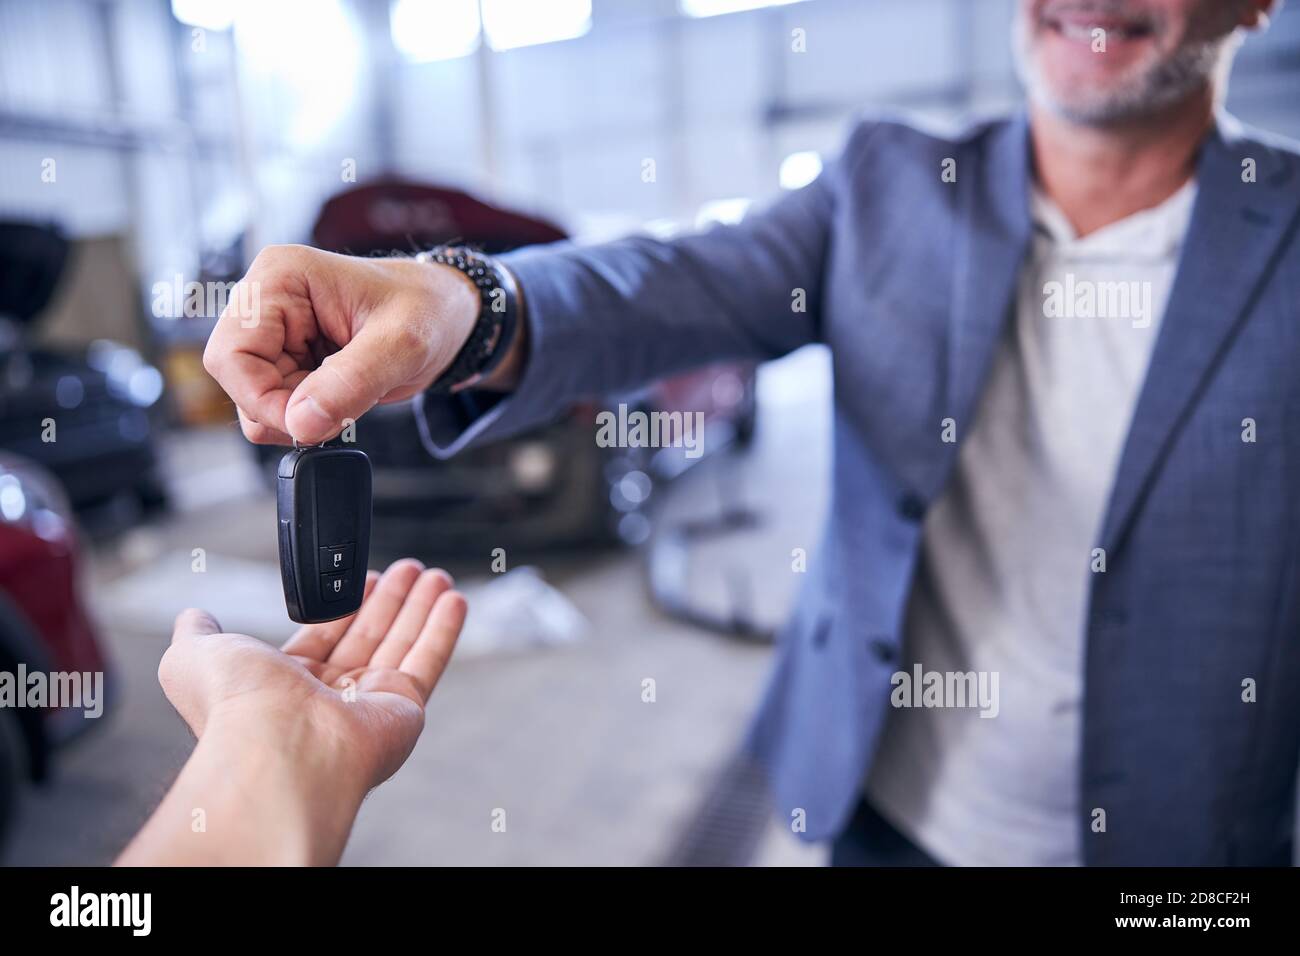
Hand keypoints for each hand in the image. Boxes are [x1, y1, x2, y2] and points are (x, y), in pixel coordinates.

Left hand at [160, 559, 465, 792]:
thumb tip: (193, 616)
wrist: (278, 746)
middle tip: (409, 569)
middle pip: (368, 636)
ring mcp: (370, 705)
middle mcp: (329, 697)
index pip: (323, 633)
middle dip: (390, 599)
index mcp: (283, 684)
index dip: (344, 602)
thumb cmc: (235, 705)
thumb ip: (197, 633)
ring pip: (402, 644)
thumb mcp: (195, 655)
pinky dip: (442, 629)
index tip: (365, 575)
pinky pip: (427, 661)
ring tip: (436, 575)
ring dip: (420, 607)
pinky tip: (452, 599)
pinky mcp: (403, 710)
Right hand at [202, 245, 481, 444]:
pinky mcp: (289, 358)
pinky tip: (344, 400)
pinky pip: (278, 404)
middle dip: (283, 410)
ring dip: (299, 416)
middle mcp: (267, 302)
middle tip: (340, 411)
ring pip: (255, 399)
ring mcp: (276, 332)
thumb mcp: (402, 345)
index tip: (309, 423)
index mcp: (280, 278)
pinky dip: (308, 417)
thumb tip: (300, 423)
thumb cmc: (429, 309)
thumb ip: (351, 382)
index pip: (231, 355)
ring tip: (351, 396)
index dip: (261, 400)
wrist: (447, 316)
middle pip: (238, 381)